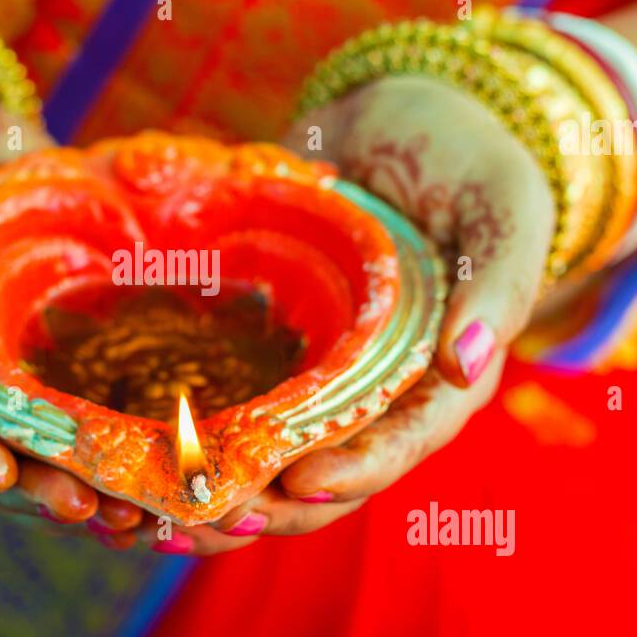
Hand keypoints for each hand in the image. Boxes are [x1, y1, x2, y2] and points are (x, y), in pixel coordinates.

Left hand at [123, 75, 554, 554]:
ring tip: (156, 510)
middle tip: (203, 517)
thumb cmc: (472, 165)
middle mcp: (374, 396)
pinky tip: (132, 452)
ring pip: (268, 458)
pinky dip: (189, 431)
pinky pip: (228, 402)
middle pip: (323, 476)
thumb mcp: (504, 211)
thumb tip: (468, 363)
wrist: (409, 119)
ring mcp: (317, 376)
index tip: (301, 483)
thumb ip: (500, 284)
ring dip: (216, 489)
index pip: (399, 447)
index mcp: (438, 382)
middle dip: (266, 506)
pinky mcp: (269, 348)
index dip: (354, 473)